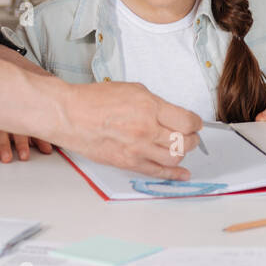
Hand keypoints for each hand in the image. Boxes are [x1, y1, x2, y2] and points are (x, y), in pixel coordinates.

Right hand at [0, 126, 53, 162]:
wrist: (11, 112)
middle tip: (7, 158)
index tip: (24, 156)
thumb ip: (40, 141)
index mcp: (17, 122)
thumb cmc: (23, 126)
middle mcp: (3, 124)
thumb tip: (48, 149)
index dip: (22, 144)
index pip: (19, 131)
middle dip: (4, 146)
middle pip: (1, 133)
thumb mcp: (34, 132)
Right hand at [56, 81, 201, 179]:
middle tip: (190, 136)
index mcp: (149, 107)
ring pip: (174, 158)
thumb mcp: (132, 90)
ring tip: (181, 148)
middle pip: (184, 141)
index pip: (187, 121)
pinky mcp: (128, 163)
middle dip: (191, 139)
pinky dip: (173, 175)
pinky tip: (182, 174)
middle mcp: (146, 129)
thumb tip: (171, 114)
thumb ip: (155, 104)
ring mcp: (138, 149)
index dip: (196, 123)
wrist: (70, 115)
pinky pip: (157, 172)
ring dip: (183, 153)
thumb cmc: (95, 100)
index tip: (195, 123)